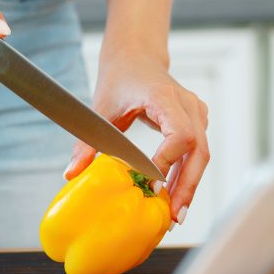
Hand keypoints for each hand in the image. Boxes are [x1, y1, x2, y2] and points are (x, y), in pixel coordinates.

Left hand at [64, 47, 209, 223]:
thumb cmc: (119, 79)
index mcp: (165, 97)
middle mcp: (187, 105)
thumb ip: (86, 142)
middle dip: (187, 186)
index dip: (169, 162)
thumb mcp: (100, 109)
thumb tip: (71, 174)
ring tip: (174, 215)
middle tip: (172, 217)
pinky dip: (188, 175)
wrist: (136, 57)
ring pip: (202, 155)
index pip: (181, 134)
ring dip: (189, 186)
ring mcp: (196, 112)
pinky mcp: (196, 121)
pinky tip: (175, 197)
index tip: (152, 185)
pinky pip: (197, 152)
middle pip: (200, 151)